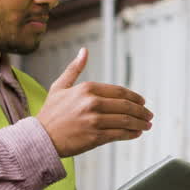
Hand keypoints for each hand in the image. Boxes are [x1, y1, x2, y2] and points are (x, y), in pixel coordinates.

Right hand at [37, 48, 153, 156]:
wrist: (40, 138)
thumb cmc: (50, 113)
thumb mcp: (59, 87)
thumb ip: (74, 69)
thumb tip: (84, 51)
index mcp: (87, 89)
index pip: (120, 91)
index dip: (135, 97)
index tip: (142, 102)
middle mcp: (92, 102)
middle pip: (126, 105)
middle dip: (142, 111)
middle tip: (149, 114)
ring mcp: (94, 120)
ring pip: (126, 120)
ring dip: (140, 122)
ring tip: (147, 125)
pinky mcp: (95, 136)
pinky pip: (120, 134)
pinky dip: (131, 133)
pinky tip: (136, 133)